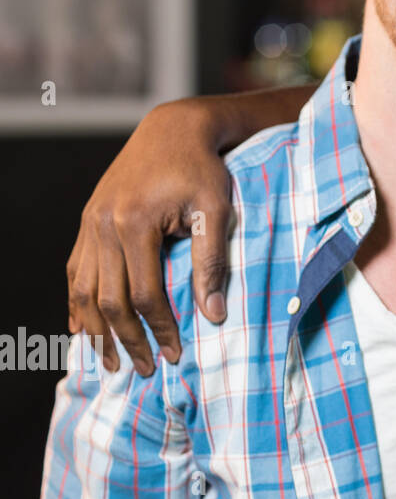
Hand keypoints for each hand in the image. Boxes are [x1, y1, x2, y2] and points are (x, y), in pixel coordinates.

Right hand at [67, 99, 231, 375]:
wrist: (174, 129)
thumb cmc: (203, 170)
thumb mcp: (217, 210)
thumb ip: (213, 263)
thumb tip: (215, 315)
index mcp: (134, 223)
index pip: (143, 295)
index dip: (159, 329)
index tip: (176, 354)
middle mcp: (102, 225)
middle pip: (107, 300)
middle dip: (126, 340)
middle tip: (146, 369)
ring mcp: (89, 223)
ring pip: (83, 290)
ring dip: (96, 330)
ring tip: (110, 361)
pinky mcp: (87, 220)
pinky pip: (75, 270)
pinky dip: (78, 303)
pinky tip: (84, 329)